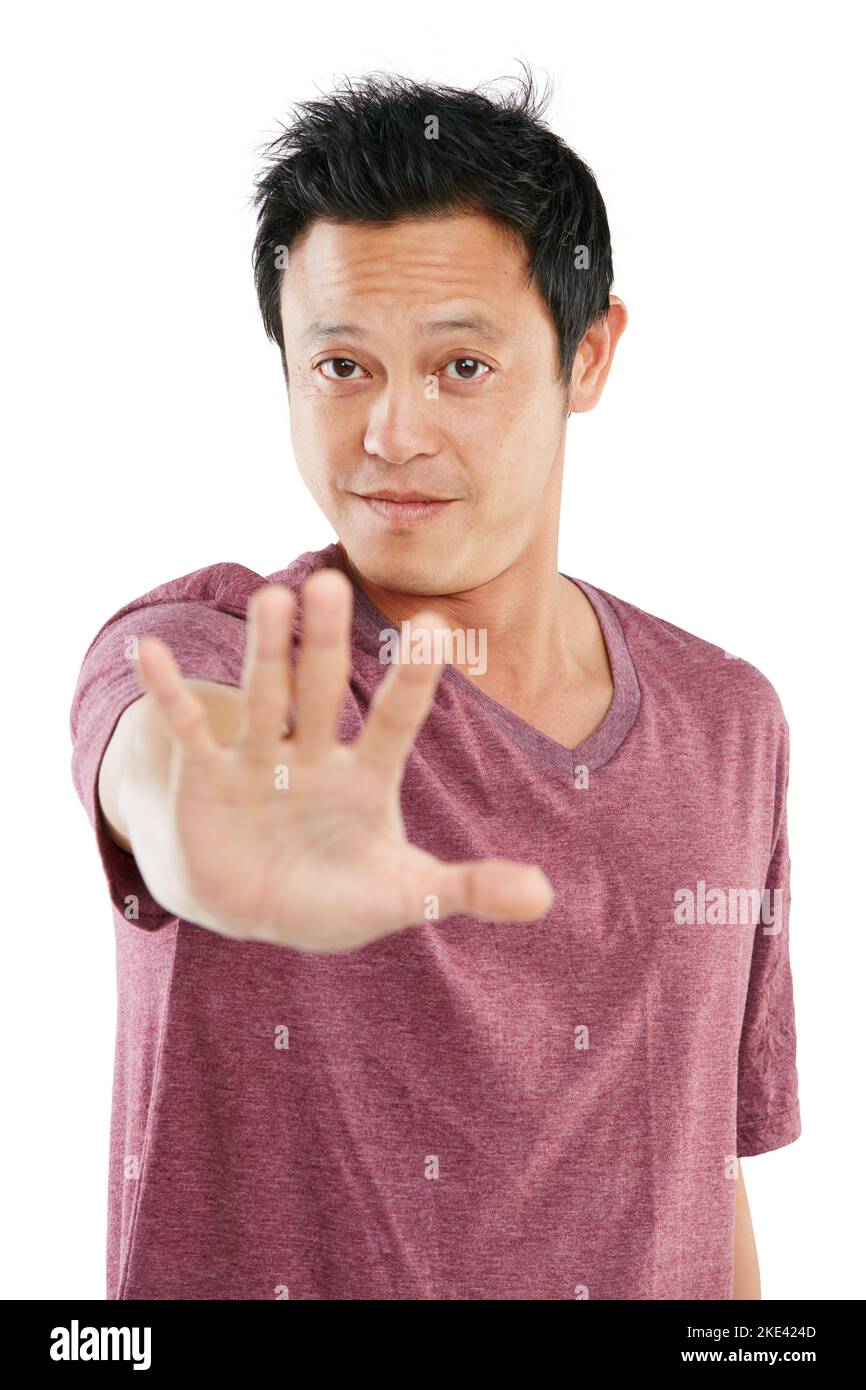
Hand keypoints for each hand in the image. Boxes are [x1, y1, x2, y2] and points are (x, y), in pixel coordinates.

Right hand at [132, 568, 553, 951]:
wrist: (257, 909)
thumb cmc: (338, 896)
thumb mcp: (406, 896)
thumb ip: (469, 888)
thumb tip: (547, 897)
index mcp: (367, 775)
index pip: (395, 719)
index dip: (412, 679)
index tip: (434, 628)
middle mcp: (314, 753)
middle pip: (323, 690)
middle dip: (326, 645)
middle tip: (332, 584)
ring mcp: (260, 760)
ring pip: (265, 696)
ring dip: (266, 653)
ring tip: (271, 598)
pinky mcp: (209, 777)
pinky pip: (190, 731)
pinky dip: (171, 695)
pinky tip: (151, 652)